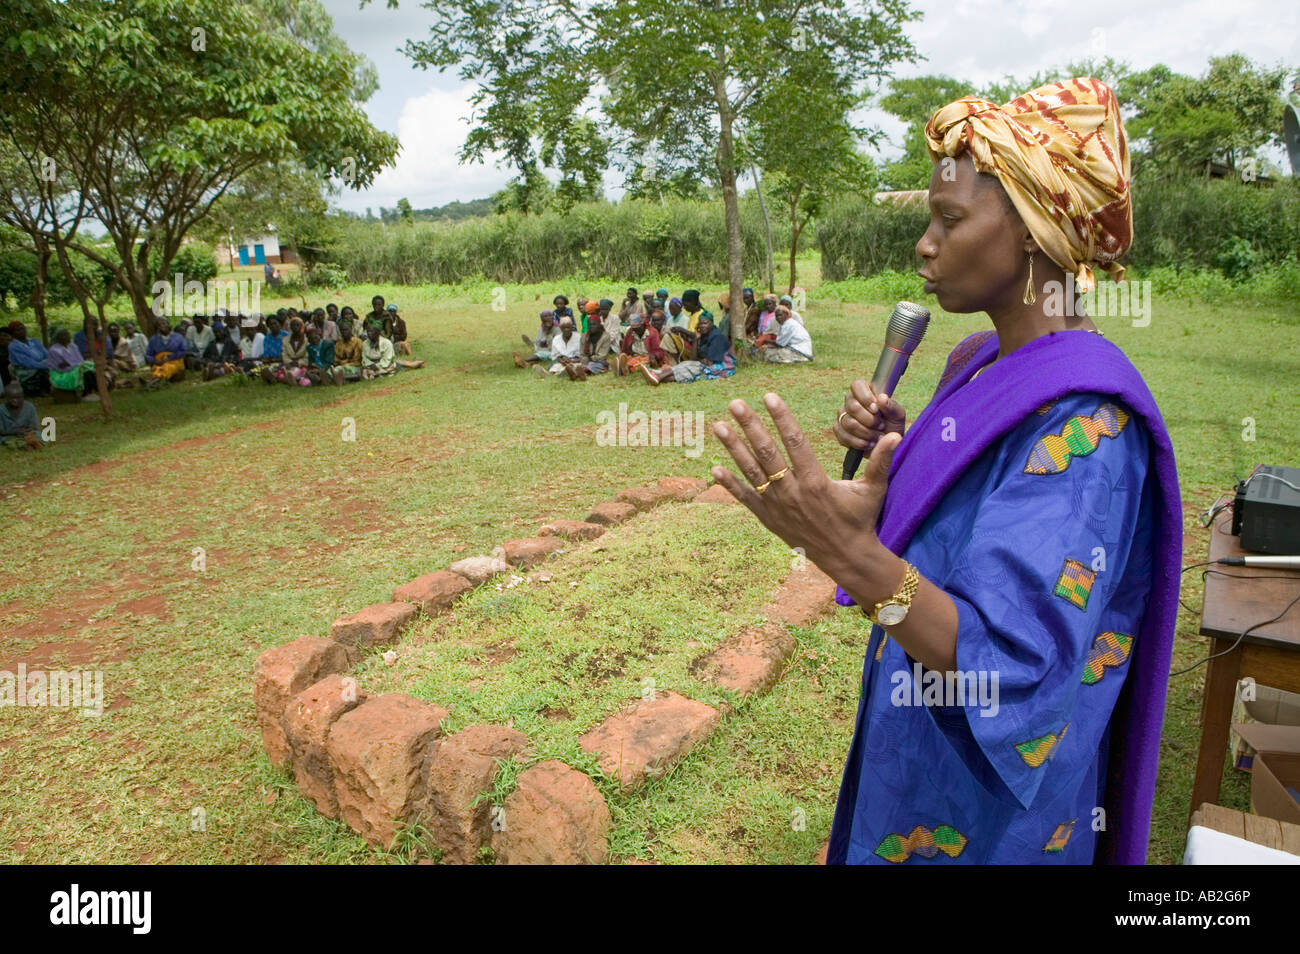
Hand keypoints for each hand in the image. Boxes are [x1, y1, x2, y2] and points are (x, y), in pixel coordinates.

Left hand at [710, 393, 900, 575]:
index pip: (796, 442)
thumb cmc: (860, 520)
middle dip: (750, 426)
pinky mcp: (769, 519)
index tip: (770, 397)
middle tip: (736, 404)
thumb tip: (896, 434)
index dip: (782, 417)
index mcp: (816, 482)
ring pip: (752, 472)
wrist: (846, 557)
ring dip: (734, 448)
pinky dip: (730, 484)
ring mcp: (778, 507)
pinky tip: (714, 468)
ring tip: (718, 426)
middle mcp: (794, 492)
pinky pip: (746, 499)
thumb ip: (880, 460)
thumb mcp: (873, 489)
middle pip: (767, 453)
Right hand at [834, 381, 905, 454]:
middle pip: (852, 406)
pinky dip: (859, 442)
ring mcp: (843, 416)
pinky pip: (843, 436)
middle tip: (881, 426)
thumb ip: (891, 406)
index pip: (857, 385)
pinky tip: (869, 443)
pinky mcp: (839, 430)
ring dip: (866, 433)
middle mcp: (851, 401)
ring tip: (878, 437)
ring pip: (849, 423)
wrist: (886, 445)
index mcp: (865, 391)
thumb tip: (882, 398)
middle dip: (869, 420)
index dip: (865, 397)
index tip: (876, 410)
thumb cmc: (892, 426)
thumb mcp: (897, 416)